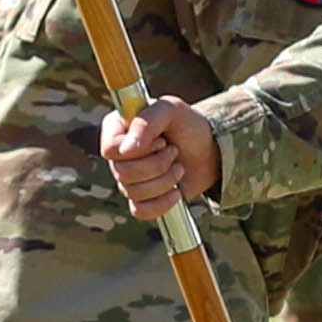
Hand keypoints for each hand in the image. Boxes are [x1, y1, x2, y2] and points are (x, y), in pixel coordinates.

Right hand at [104, 100, 222, 214]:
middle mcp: (119, 153)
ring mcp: (128, 178)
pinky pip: (140, 211)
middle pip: (122, 172)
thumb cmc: (189, 125)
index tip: (161, 141)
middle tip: (174, 152)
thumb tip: (126, 151)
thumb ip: (146, 123)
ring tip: (179, 167)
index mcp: (117, 128)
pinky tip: (176, 191)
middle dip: (157, 165)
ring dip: (164, 180)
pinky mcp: (141, 198)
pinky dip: (162, 203)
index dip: (137, 151)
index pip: (110, 149)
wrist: (211, 151)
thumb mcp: (171, 110)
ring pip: (132, 192)